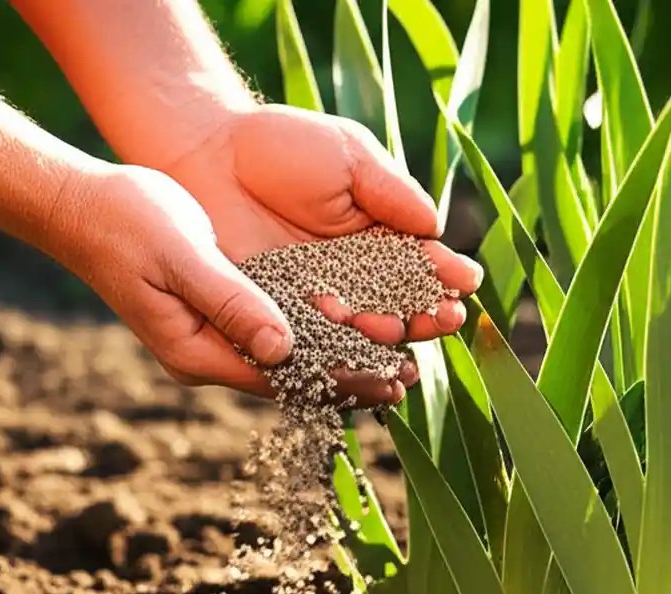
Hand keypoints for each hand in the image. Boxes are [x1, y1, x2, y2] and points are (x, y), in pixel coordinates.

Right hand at [55, 165, 412, 406]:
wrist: (84, 206)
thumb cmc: (127, 222)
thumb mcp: (181, 257)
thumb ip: (229, 301)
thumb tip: (281, 348)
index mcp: (196, 350)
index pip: (281, 380)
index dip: (339, 382)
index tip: (389, 382)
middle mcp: (208, 353)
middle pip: (292, 380)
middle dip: (350, 381)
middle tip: (409, 381)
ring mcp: (213, 336)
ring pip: (290, 360)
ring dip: (342, 360)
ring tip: (398, 362)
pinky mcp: (220, 312)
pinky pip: (279, 333)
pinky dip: (320, 333)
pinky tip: (358, 326)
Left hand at [162, 104, 483, 390]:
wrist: (206, 154)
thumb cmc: (281, 144)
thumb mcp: (349, 155)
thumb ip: (391, 190)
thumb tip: (434, 227)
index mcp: (380, 239)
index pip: (421, 265)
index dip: (445, 275)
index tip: (464, 283)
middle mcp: (355, 279)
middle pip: (400, 308)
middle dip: (425, 318)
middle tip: (443, 321)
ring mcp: (317, 304)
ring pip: (360, 336)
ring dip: (385, 347)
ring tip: (404, 348)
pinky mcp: (276, 320)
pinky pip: (310, 348)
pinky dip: (333, 363)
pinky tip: (354, 370)